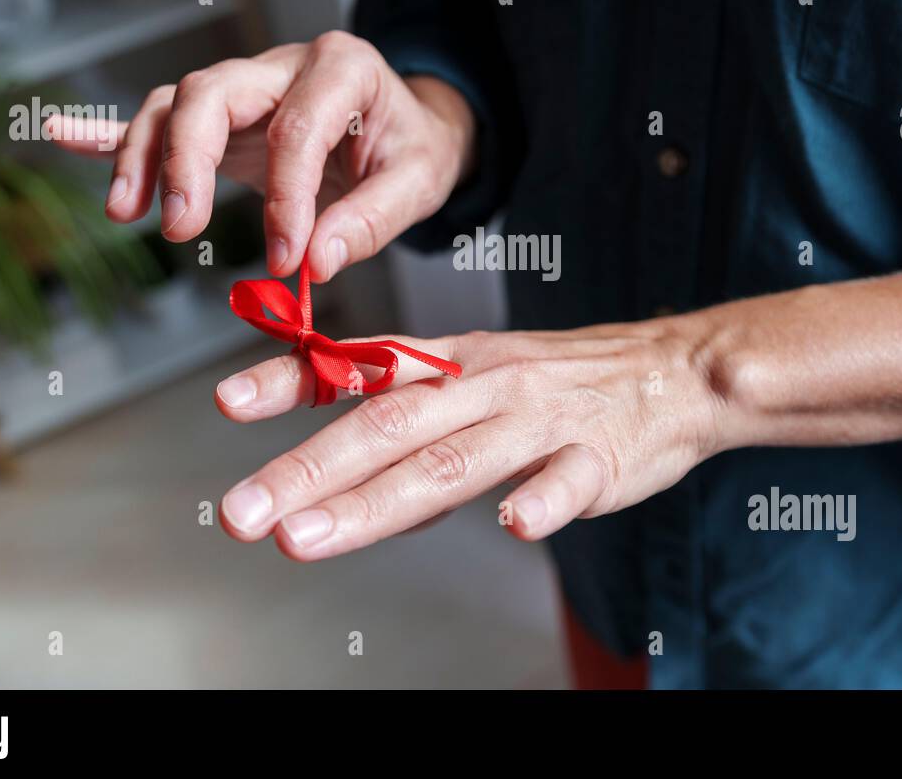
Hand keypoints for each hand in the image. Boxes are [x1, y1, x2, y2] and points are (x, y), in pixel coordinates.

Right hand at [46, 31, 475, 280]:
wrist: (409, 129)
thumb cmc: (413, 149)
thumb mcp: (419, 182)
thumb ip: (372, 220)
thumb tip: (315, 263)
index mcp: (342, 70)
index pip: (297, 130)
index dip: (286, 199)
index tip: (286, 258)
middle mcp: (283, 66)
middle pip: (211, 93)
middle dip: (187, 159)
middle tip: (180, 228)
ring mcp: (246, 86)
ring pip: (176, 103)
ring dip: (144, 155)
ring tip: (127, 213)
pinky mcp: (223, 117)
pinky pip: (159, 116)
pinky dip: (111, 129)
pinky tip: (62, 133)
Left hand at [213, 314, 730, 557]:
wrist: (673, 371)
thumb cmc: (563, 381)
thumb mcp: (478, 375)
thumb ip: (411, 423)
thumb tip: (336, 476)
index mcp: (452, 363)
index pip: (360, 369)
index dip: (292, 382)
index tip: (227, 403)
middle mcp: (484, 385)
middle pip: (386, 428)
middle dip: (306, 472)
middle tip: (243, 514)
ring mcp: (540, 421)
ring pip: (452, 462)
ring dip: (376, 501)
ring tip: (309, 537)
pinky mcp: (599, 457)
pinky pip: (568, 480)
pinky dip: (542, 501)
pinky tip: (515, 525)